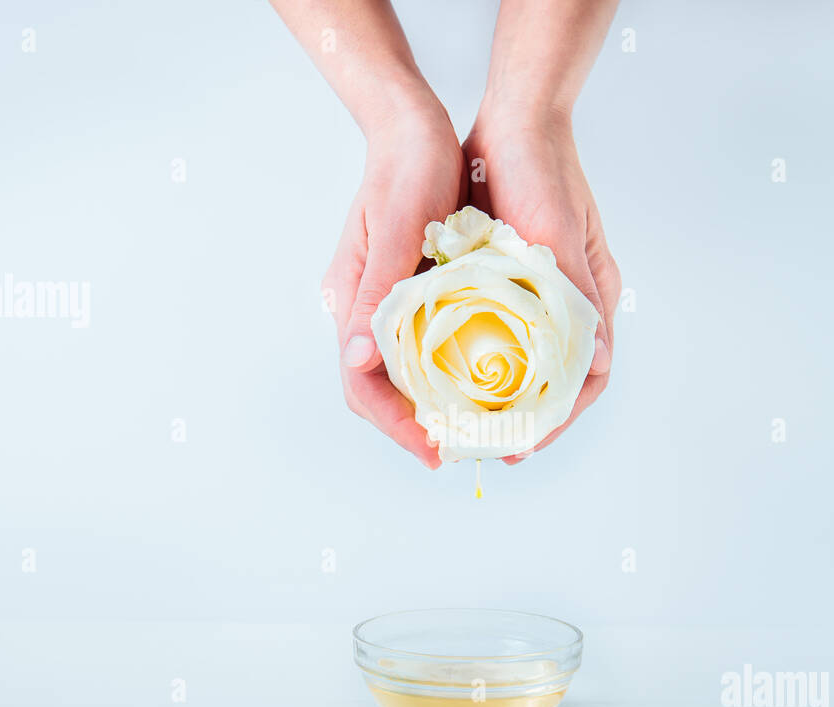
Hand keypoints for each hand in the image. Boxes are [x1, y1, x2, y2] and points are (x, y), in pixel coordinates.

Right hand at [323, 103, 463, 468]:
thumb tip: (357, 361)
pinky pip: (425, 347)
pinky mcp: (412, 292)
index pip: (362, 386)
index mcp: (352, 299)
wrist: (414, 127)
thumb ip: (376, 294)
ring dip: (431, 407)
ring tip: (473, 431)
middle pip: (379, 390)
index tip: (433, 452)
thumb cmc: (406, 171)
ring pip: (402, 374)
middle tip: (460, 451)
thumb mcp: (397, 230)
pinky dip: (448, 374)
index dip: (395, 426)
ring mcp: (386, 303)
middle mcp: (364, 310)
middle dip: (414, 427)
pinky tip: (481, 384)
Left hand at [463, 104, 619, 462]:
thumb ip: (575, 296)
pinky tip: (448, 373)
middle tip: (487, 446)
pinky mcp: (510, 279)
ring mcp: (539, 292)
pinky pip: (497, 331)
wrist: (515, 117)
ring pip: (526, 361)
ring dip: (501, 395)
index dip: (559, 418)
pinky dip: (479, 359)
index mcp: (592, 296)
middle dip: (525, 419)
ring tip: (466, 421)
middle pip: (556, 378)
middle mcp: (569, 301)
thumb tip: (595, 363)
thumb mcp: (558, 234)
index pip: (588, 378)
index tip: (524, 445)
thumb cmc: (543, 169)